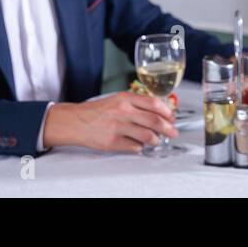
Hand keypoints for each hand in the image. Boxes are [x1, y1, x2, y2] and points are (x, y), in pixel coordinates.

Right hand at [42, 91, 176, 152]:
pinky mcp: (112, 142)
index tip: (172, 118)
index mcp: (126, 98)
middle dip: (168, 129)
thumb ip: (136, 104)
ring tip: (155, 141)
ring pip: (147, 136)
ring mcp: (117, 127)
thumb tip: (159, 113)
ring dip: (155, 140)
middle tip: (172, 133)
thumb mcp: (117, 99)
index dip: (167, 112)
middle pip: (154, 121)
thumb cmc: (97, 111)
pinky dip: (140, 147)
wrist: (74, 121)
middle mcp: (123, 111)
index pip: (154, 104)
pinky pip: (134, 147)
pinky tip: (138, 145)